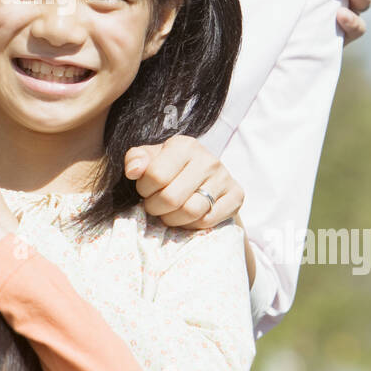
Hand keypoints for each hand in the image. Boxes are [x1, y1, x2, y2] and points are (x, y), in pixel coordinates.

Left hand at [124, 134, 243, 228]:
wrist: (204, 178)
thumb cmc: (170, 168)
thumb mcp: (150, 158)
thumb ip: (136, 159)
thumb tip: (133, 171)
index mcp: (185, 146)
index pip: (155, 176)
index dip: (144, 189)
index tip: (146, 190)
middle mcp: (208, 159)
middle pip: (171, 198)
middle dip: (155, 208)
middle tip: (155, 206)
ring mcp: (224, 178)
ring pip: (190, 212)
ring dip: (172, 219)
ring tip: (168, 213)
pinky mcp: (236, 196)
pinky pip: (208, 220)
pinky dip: (192, 224)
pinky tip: (187, 217)